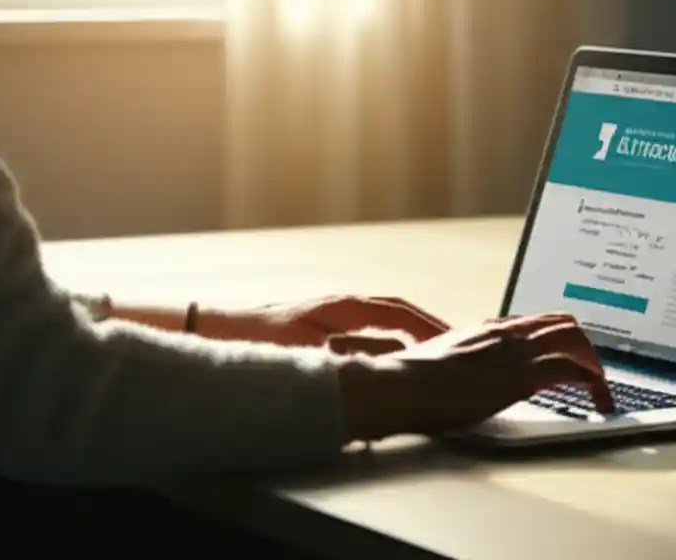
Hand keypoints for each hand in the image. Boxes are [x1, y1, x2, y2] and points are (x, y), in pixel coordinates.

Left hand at [260, 296, 451, 350]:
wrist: (218, 329)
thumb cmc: (257, 341)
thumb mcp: (303, 352)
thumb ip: (344, 359)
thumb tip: (380, 369)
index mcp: (343, 307)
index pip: (398, 312)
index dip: (428, 326)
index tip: (453, 340)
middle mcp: (343, 306)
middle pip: (398, 313)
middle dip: (429, 329)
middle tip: (457, 347)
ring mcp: (335, 315)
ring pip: (384, 323)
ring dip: (411, 336)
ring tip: (435, 355)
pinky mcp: (326, 328)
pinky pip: (369, 333)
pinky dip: (390, 344)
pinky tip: (395, 363)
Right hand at [339, 314, 614, 439]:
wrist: (401, 385)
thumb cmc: (410, 380)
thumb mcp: (440, 361)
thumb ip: (461, 359)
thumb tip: (459, 369)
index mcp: (488, 329)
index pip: (536, 322)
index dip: (557, 337)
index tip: (565, 354)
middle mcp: (507, 334)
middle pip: (563, 323)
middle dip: (584, 345)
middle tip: (593, 371)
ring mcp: (516, 353)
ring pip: (574, 340)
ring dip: (594, 364)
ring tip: (603, 389)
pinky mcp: (522, 377)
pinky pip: (570, 368)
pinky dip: (591, 382)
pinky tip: (597, 397)